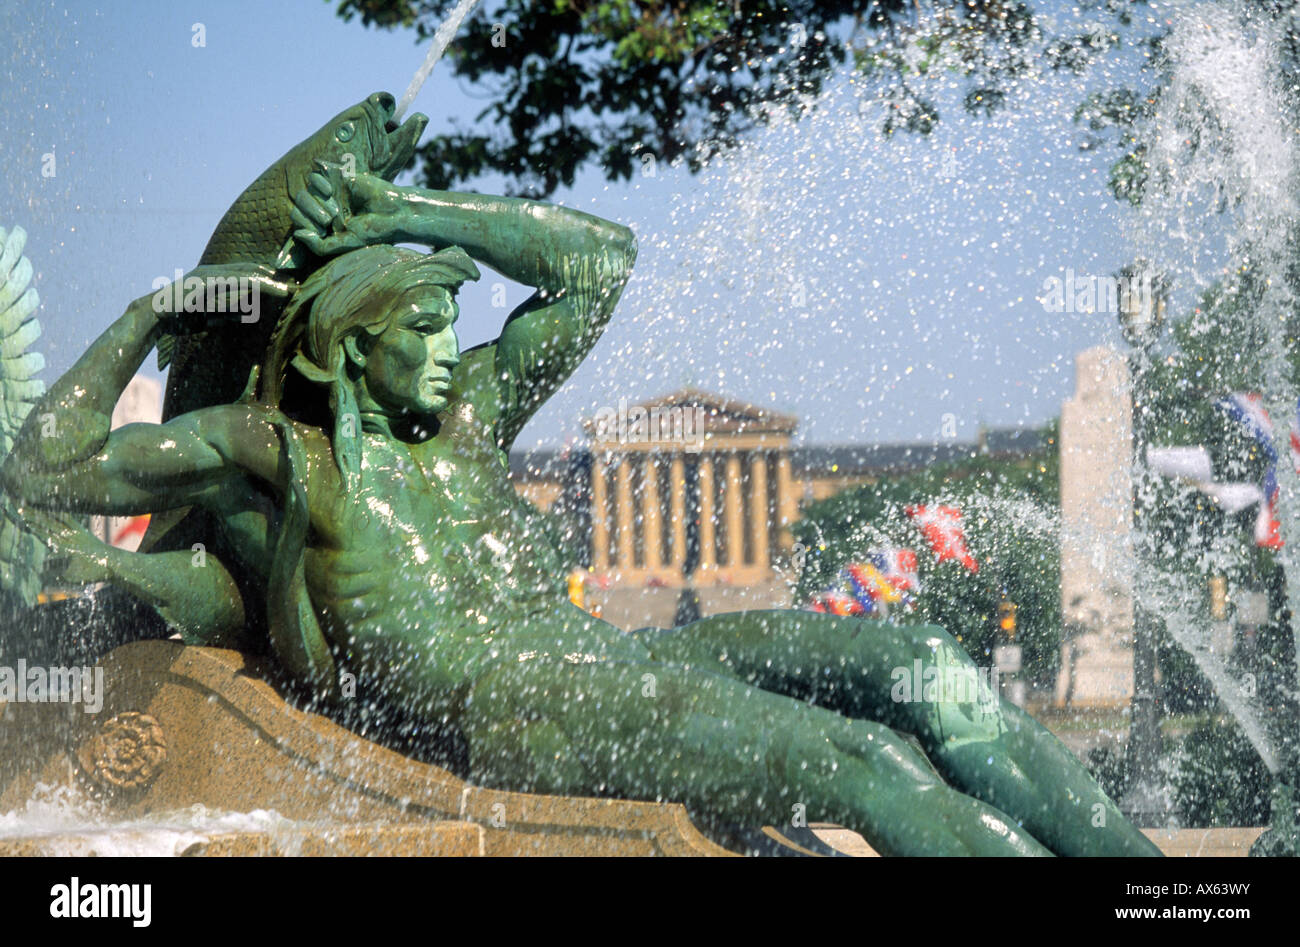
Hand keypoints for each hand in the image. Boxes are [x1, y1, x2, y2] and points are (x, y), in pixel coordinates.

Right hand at [143, 263, 297, 332]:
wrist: (153, 316)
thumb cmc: (179, 318)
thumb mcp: (210, 317)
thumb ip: (227, 313)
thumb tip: (245, 315)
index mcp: (214, 278)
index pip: (246, 275)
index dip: (267, 279)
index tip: (286, 288)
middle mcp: (212, 272)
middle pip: (249, 270)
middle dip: (273, 278)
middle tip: (295, 286)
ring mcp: (208, 275)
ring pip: (245, 274)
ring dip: (268, 281)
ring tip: (287, 289)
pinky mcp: (205, 282)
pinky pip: (233, 281)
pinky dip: (253, 283)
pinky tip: (267, 287)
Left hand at [291, 162, 409, 256]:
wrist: (394, 215)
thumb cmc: (372, 234)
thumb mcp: (344, 245)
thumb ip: (318, 246)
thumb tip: (297, 233)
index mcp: (325, 226)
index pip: (300, 222)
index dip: (305, 226)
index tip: (322, 231)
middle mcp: (326, 208)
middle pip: (299, 206)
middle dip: (310, 214)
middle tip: (330, 221)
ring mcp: (331, 192)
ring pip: (305, 191)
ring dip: (316, 201)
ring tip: (335, 209)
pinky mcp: (338, 176)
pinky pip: (315, 175)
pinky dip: (317, 182)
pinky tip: (330, 191)